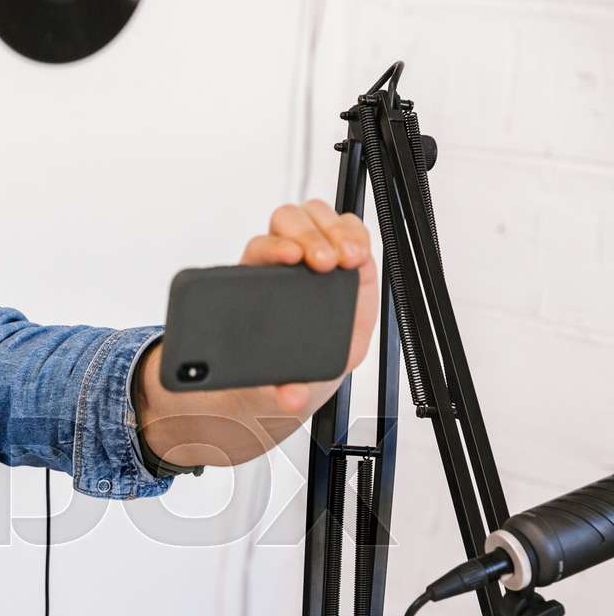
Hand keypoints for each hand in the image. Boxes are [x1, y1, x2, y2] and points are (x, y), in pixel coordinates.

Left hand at [238, 199, 378, 415]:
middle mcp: (284, 260)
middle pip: (287, 220)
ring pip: (316, 216)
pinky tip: (359, 253)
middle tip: (324, 262)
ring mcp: (315, 253)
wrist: (302, 369)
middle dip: (307, 234)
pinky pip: (349, 228)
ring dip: (333, 230)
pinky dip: (356, 233)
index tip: (289, 257)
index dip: (273, 246)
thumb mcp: (276, 378)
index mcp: (255, 282)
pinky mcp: (345, 257)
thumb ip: (281, 388)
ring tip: (347, 258)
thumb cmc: (280, 365)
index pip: (261, 247)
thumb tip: (290, 399)